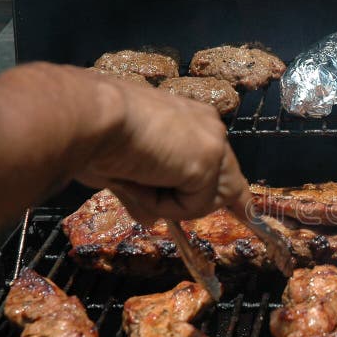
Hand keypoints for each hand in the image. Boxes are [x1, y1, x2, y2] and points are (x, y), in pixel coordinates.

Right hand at [73, 68, 247, 224]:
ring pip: (208, 200)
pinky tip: (144, 178)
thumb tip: (150, 221)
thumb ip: (146, 194)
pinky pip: (194, 206)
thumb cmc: (94, 134)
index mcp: (193, 121)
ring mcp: (214, 144)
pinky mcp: (209, 161)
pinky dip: (165, 205)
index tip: (248, 210)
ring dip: (171, 204)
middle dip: (195, 203)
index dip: (234, 191)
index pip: (222, 161)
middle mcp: (210, 128)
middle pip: (226, 185)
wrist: (88, 115)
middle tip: (151, 187)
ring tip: (138, 176)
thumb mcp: (124, 169)